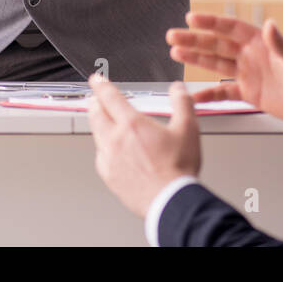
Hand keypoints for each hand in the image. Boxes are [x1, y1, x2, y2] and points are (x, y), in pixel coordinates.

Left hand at [87, 74, 200, 217]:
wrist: (169, 201)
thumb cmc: (177, 169)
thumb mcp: (188, 129)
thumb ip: (182, 104)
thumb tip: (178, 89)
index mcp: (132, 124)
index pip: (110, 97)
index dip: (101, 86)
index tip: (96, 80)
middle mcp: (115, 139)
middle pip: (96, 115)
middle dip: (94, 103)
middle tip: (95, 99)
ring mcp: (109, 159)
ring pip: (96, 135)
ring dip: (97, 124)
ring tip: (101, 121)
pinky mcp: (109, 176)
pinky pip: (100, 156)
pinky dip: (102, 148)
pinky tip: (109, 150)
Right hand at [166, 14, 282, 125]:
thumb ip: (281, 44)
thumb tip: (270, 24)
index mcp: (260, 42)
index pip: (230, 28)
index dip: (210, 22)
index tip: (191, 18)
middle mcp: (251, 55)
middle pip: (216, 44)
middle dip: (194, 40)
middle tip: (173, 36)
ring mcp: (248, 73)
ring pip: (215, 64)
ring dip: (195, 59)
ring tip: (175, 53)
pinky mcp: (248, 93)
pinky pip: (222, 92)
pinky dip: (207, 94)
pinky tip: (193, 96)